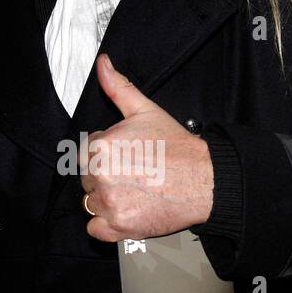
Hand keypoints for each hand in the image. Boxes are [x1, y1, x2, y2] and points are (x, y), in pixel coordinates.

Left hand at [80, 53, 213, 243]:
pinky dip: (107, 224)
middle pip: (87, 180)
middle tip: (135, 175)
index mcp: (101, 147)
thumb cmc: (177, 147)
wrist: (205, 180)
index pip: (86, 154)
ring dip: (107, 200)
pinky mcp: (119, 227)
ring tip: (135, 192)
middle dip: (105, 178)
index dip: (107, 155)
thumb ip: (118, 88)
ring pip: (91, 203)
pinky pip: (95, 229)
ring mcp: (109, 203)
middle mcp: (101, 176)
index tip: (128, 158)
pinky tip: (128, 210)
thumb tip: (103, 64)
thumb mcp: (146, 110)